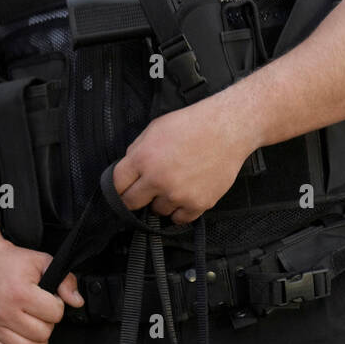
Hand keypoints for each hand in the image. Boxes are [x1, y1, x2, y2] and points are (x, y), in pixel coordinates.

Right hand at [0, 237, 83, 343]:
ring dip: (38, 343)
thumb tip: (77, 301)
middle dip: (48, 325)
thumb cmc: (9, 263)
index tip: (50, 300)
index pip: (55, 314)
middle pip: (42, 335)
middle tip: (40, 313)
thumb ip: (65, 280)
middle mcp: (5, 312)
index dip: (57, 306)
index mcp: (20, 293)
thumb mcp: (41, 261)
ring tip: (35, 328)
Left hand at [114, 96, 255, 223]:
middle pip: (132, 204)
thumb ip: (138, 151)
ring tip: (176, 183)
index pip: (116, 185)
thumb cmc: (193, 124)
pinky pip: (179, 219)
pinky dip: (180, 210)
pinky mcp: (196, 204)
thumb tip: (127, 172)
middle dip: (136, 198)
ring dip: (162, 202)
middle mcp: (158, 179)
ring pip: (158, 211)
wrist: (227, 128)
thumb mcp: (156, 128)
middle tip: (146, 191)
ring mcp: (178, 194)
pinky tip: (185, 195)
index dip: (118, 188)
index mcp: (144, 158)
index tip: (122, 190)